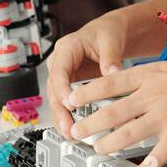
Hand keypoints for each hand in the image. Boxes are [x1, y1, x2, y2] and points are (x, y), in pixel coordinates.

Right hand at [44, 12, 130, 137]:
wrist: (109, 33)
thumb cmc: (107, 33)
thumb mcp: (111, 41)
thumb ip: (111, 57)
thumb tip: (112, 73)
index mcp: (67, 48)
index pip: (59, 71)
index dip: (62, 89)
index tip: (70, 103)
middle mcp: (60, 61)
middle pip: (54, 88)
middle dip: (60, 110)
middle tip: (68, 128)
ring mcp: (63, 74)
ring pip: (56, 98)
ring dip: (61, 117)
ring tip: (69, 134)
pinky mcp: (69, 85)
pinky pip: (64, 101)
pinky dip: (68, 115)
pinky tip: (72, 130)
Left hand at [64, 45, 166, 166]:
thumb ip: (166, 63)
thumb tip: (163, 64)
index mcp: (151, 75)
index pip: (110, 83)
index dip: (86, 91)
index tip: (70, 96)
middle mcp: (152, 96)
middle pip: (112, 111)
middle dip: (89, 123)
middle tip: (75, 131)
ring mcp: (163, 117)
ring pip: (127, 134)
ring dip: (109, 144)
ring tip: (97, 150)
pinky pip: (156, 156)